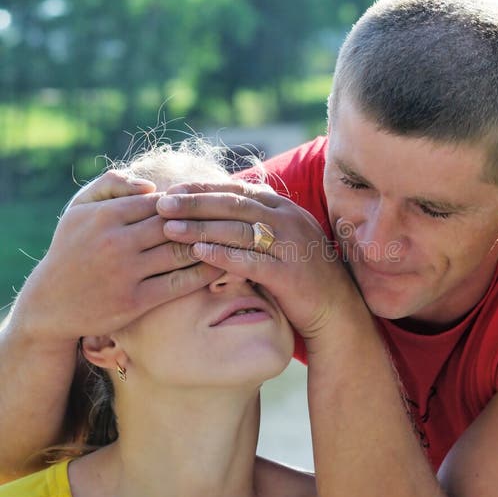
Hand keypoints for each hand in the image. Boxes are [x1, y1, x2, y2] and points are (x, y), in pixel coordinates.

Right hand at [16, 170, 223, 341]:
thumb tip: (151, 184)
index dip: (187, 201)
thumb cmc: (70, 248)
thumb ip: (111, 184)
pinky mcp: (135, 301)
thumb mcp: (79, 209)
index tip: (209, 200)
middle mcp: (116, 242)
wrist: (50, 303)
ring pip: (181, 252)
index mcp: (106, 215)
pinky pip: (179, 283)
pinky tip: (221, 265)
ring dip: (211, 244)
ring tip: (234, 238)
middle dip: (205, 219)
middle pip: (176, 224)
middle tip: (233, 216)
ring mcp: (126, 273)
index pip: (161, 200)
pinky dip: (204, 272)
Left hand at [157, 180, 363, 339]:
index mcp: (282, 207)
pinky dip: (223, 255)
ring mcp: (290, 245)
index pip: (236, 191)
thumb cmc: (299, 273)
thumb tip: (212, 209)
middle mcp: (288, 220)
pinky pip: (251, 260)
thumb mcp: (278, 239)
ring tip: (169, 229)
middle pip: (234, 205)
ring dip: (201, 228)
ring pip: (239, 230)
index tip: (171, 191)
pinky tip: (198, 253)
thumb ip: (252, 223)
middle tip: (162, 205)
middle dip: (194, 203)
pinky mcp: (289, 273)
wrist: (335, 308)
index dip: (202, 189)